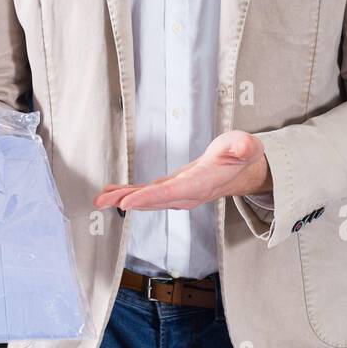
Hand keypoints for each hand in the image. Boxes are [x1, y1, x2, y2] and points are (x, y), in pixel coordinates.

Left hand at [94, 131, 271, 210]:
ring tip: (99, 199)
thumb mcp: (246, 146)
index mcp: (203, 184)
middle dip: (129, 201)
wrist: (240, 170)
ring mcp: (178, 195)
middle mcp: (188, 194)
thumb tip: (245, 145)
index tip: (129, 201)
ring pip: (147, 199)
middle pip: (155, 200)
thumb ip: (244, 147)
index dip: (150, 197)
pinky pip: (146, 194)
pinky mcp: (170, 190)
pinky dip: (127, 194)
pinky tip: (110, 192)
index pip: (174, 192)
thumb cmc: (241, 154)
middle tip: (103, 202)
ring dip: (122, 200)